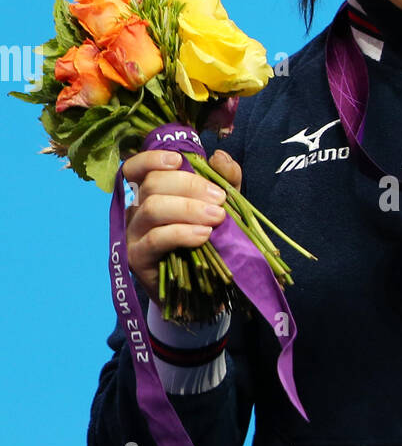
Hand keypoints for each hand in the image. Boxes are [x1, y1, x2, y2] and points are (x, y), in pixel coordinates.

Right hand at [123, 148, 241, 304]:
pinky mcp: (137, 258)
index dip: (151, 159)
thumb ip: (224, 180)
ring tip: (216, 217)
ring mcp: (133, 234)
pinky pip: (155, 239)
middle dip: (188, 185)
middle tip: (219, 199)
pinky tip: (203, 235)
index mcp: (149, 193)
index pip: (135, 168)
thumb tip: (219, 157)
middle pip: (151, 184)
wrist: (203, 288)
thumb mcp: (220, 206)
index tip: (178, 160)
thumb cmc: (208, 241)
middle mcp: (135, 210)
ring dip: (188, 208)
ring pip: (152, 208)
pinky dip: (181, 233)